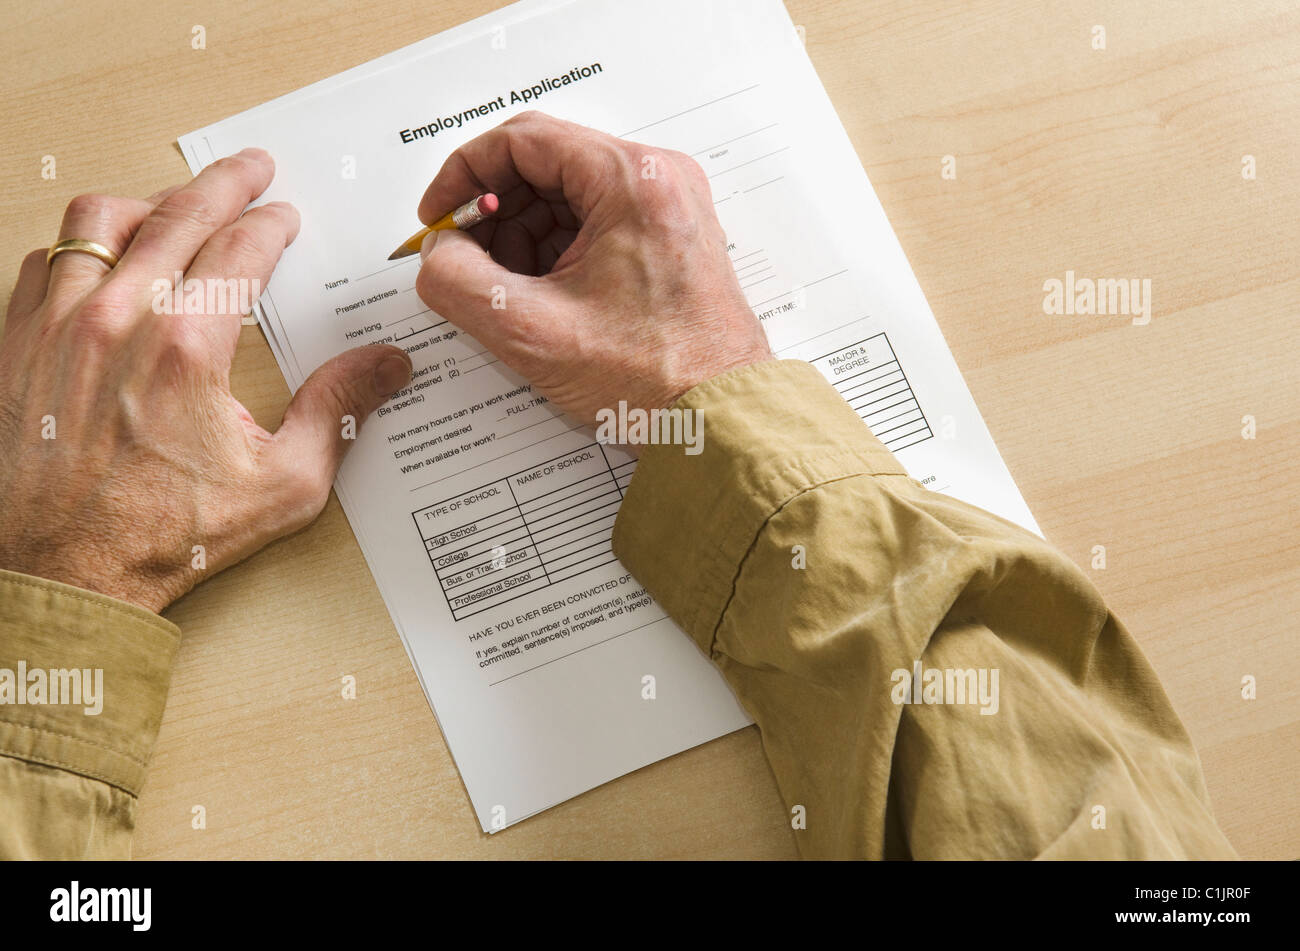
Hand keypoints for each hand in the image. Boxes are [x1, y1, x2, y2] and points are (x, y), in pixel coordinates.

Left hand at [0, 149, 411, 613]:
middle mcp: (118, 319)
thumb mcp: (282, 485)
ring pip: (103, 220)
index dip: (272, 222)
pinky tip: (107, 256)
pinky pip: (47, 258)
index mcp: (188, 346)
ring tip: (176, 203)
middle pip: (178, 213)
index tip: (286, 216)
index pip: (241, 248)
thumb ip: (337, 412)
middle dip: (225, 181)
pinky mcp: (17, 342)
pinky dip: (83, 243)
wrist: (61, 573)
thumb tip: (386, 367)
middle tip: (251, 167)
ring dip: (149, 201)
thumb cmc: (164, 536)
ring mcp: (58, 325)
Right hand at [414, 111, 772, 427]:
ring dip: (523, 233)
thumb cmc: (655, 380)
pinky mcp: (668, 237)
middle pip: (546, 164)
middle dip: (494, 211)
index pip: (524, 139)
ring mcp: (668, 207)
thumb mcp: (529, 331)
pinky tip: (542, 294)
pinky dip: (556, 249)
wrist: (717, 421)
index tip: (439, 214)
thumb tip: (438, 254)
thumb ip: (458, 282)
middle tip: (466, 259)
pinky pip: (595, 222)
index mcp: (633, 181)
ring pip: (568, 194)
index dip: (465, 174)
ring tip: (508, 289)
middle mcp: (659, 180)